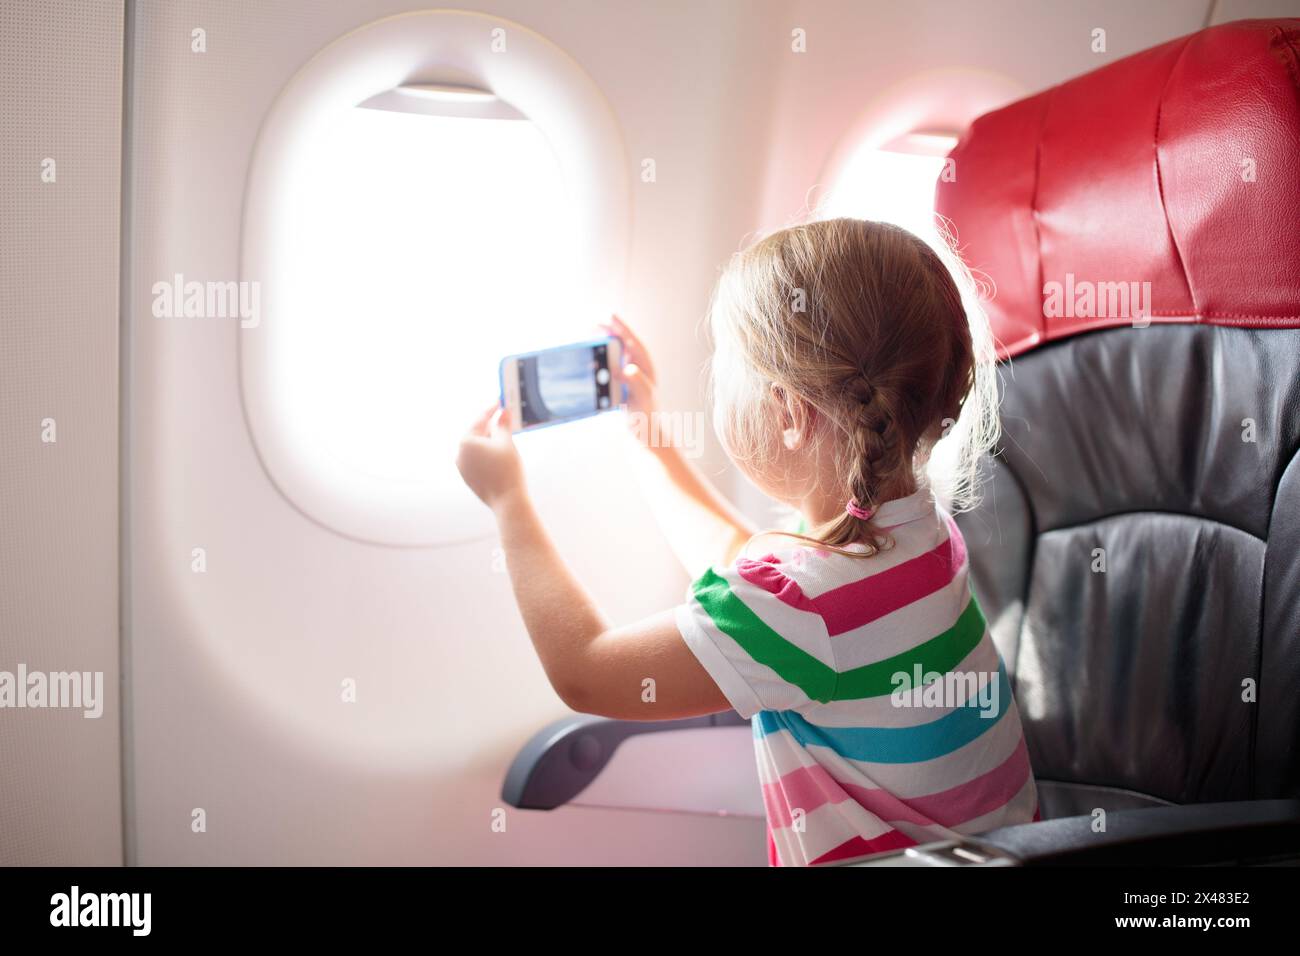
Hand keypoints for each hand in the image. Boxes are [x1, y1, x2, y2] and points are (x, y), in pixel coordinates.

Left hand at [456, 404, 525, 510]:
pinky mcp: (468, 478)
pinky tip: (498, 455)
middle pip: (476, 434)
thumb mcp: (506, 442)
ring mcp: (462, 467)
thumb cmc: (507, 469)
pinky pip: (476, 460)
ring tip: (503, 436)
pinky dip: (486, 454)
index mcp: (466, 442)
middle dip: (490, 426)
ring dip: (488, 441)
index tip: (499, 401)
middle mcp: (459, 454)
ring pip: (476, 448)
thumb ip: (503, 425)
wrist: (507, 500)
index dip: (491, 410)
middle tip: (502, 417)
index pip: (480, 420)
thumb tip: (503, 411)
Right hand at [599, 314, 659, 448]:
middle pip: (622, 344)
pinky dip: (598, 359)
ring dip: (602, 343)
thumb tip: (628, 368)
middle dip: (609, 331)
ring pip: (614, 353)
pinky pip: (608, 366)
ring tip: (588, 334)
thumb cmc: (646, 416)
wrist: (643, 433)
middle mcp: (637, 368)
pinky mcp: (619, 384)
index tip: (609, 316)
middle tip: (593, 322)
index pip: (632, 343)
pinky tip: (587, 357)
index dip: (621, 328)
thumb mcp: (643, 399)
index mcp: (645, 367)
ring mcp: (628, 375)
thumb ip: (637, 382)